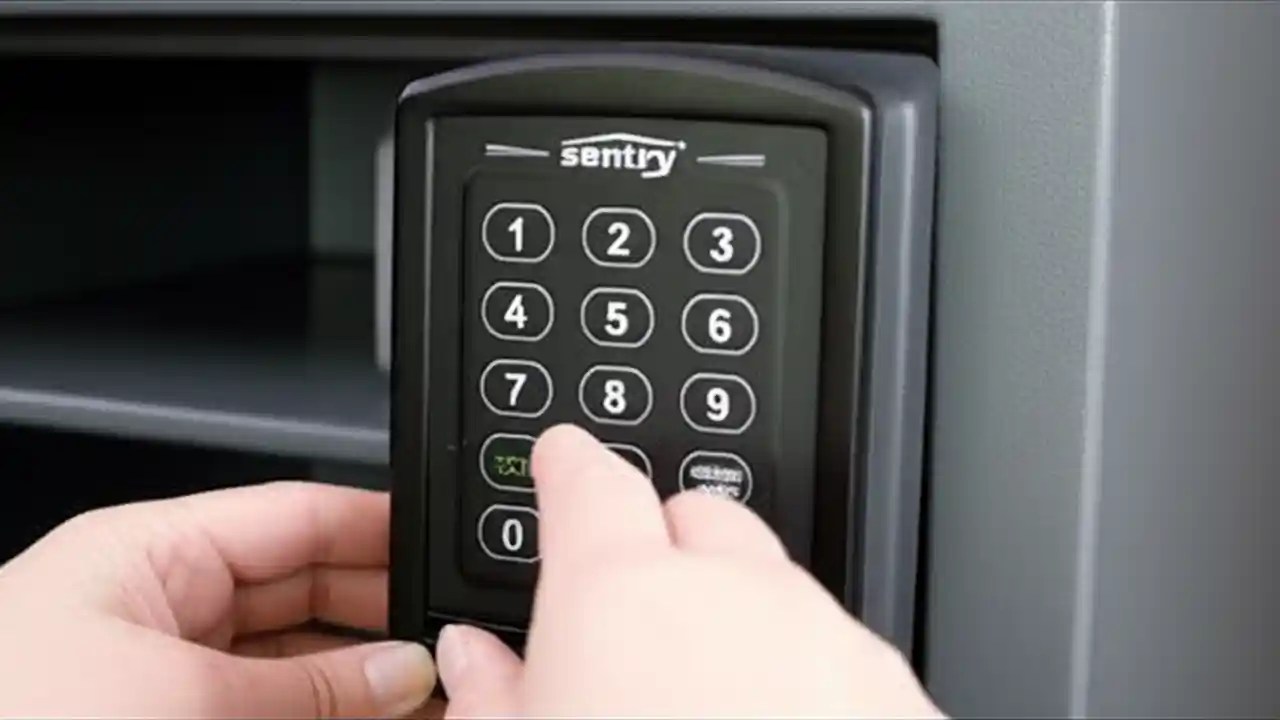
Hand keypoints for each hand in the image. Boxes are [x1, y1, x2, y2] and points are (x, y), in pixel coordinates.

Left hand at [0, 481, 436, 717]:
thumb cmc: (9, 716)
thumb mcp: (178, 697)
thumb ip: (306, 688)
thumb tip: (403, 671)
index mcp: (152, 556)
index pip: (294, 516)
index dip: (377, 529)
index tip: (449, 554)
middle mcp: (165, 612)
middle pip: (306, 596)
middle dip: (382, 622)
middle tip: (456, 654)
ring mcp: (169, 682)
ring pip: (296, 669)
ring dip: (365, 689)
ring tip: (438, 704)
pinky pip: (273, 716)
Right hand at [436, 424, 945, 718]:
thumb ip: (494, 697)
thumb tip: (474, 656)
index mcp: (623, 597)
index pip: (590, 481)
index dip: (568, 465)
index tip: (562, 461)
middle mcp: (736, 595)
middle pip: (693, 517)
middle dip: (659, 546)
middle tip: (627, 625)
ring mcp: (827, 640)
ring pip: (772, 584)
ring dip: (734, 617)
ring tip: (705, 713)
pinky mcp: (895, 693)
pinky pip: (836, 647)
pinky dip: (802, 671)